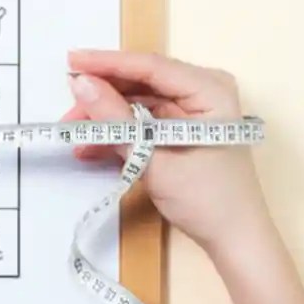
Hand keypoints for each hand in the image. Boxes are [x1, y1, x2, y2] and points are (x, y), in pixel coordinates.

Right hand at [62, 49, 268, 253]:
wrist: (235, 241)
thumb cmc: (208, 200)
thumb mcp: (156, 160)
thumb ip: (117, 120)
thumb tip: (80, 84)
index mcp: (209, 88)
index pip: (150, 66)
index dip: (107, 63)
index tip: (70, 62)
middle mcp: (202, 90)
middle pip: (142, 82)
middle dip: (102, 96)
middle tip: (67, 111)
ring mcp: (192, 110)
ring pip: (137, 102)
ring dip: (106, 119)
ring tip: (73, 135)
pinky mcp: (181, 130)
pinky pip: (144, 122)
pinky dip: (119, 134)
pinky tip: (90, 148)